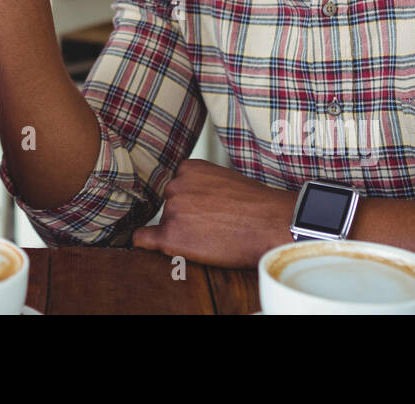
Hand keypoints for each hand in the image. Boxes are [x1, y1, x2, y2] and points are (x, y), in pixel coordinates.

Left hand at [131, 159, 295, 267]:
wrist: (271, 224)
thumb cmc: (256, 205)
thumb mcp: (224, 179)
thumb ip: (202, 184)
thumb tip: (192, 202)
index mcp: (188, 168)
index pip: (178, 186)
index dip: (191, 201)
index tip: (207, 211)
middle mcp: (175, 185)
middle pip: (170, 204)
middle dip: (186, 216)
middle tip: (214, 227)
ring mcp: (171, 209)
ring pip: (165, 223)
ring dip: (181, 232)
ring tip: (212, 238)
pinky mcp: (171, 235)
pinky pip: (143, 239)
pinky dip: (145, 243)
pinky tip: (153, 246)